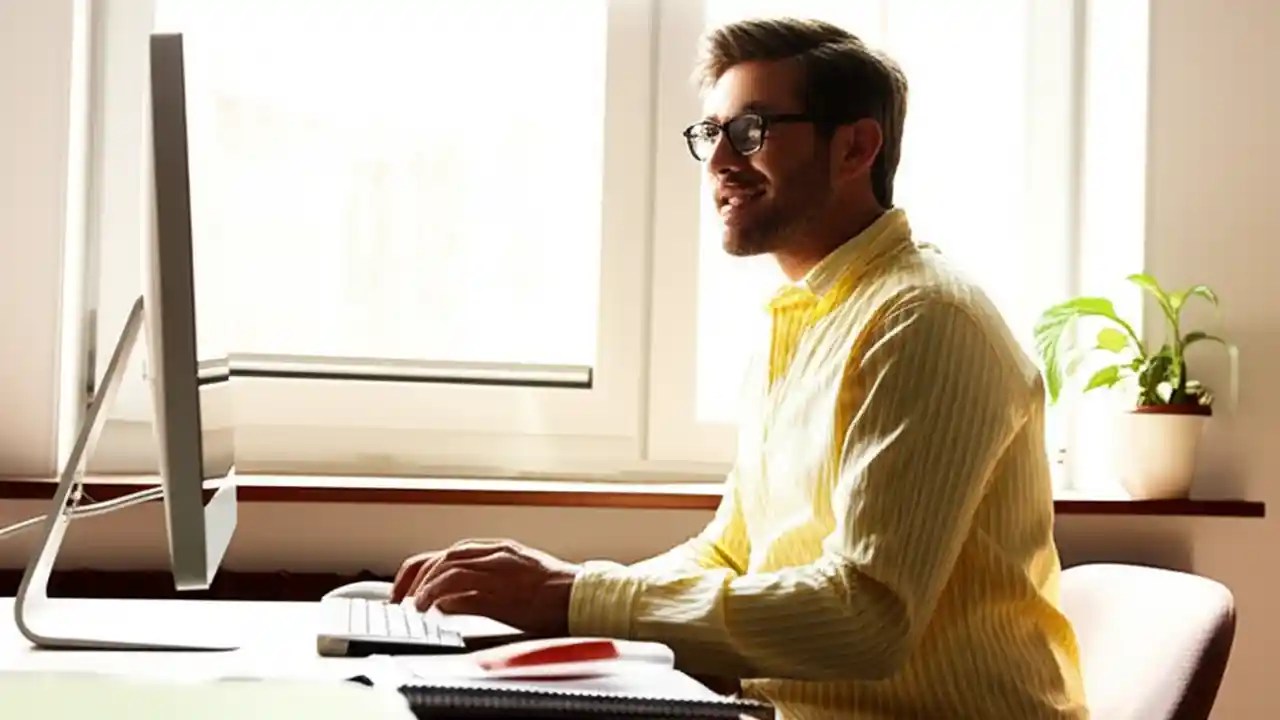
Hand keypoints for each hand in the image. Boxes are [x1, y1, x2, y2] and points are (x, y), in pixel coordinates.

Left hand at [390, 539, 581, 637]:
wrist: (580, 597)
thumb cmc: (555, 592)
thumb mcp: (516, 578)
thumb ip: (482, 584)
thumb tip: (448, 601)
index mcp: (500, 548)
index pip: (451, 552)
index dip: (424, 568)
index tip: (409, 585)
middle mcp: (495, 554)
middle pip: (442, 556)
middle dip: (415, 575)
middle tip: (399, 597)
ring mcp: (497, 570)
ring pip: (447, 566)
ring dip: (424, 586)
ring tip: (413, 604)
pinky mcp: (500, 590)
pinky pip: (460, 588)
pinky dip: (438, 595)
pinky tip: (429, 607)